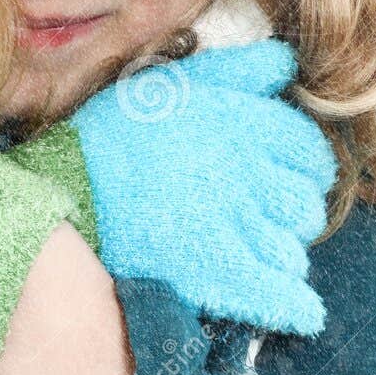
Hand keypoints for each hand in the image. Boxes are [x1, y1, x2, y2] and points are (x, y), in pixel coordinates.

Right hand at [6, 39, 337, 335]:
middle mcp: (247, 173)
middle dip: (292, 215)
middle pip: (304, 205)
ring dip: (282, 256)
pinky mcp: (211, 270)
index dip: (305, 169)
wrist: (67, 182)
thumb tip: (286, 62)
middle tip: (267, 219)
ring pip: (291, 251)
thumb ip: (238, 70)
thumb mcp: (177, 81)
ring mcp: (231, 223)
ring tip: (261, 256)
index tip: (287, 178)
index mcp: (243, 126)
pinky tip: (301, 312)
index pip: (308, 152)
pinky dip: (295, 306)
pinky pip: (275, 294)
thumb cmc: (118, 130)